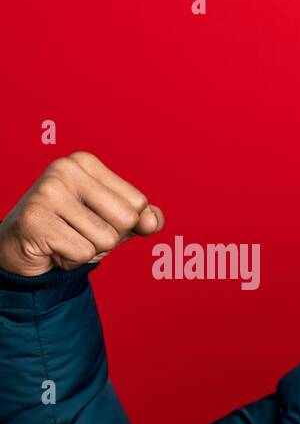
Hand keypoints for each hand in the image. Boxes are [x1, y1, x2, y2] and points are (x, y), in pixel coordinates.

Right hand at [0, 151, 163, 275]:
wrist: (21, 248)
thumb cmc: (72, 230)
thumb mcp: (113, 221)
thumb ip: (142, 218)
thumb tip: (152, 221)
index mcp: (85, 163)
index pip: (138, 203)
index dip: (124, 224)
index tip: (93, 219)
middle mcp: (64, 169)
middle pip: (126, 219)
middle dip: (110, 238)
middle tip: (79, 232)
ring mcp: (47, 192)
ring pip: (106, 240)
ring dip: (90, 251)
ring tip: (65, 239)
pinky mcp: (35, 219)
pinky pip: (83, 254)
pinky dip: (73, 260)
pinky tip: (54, 249)